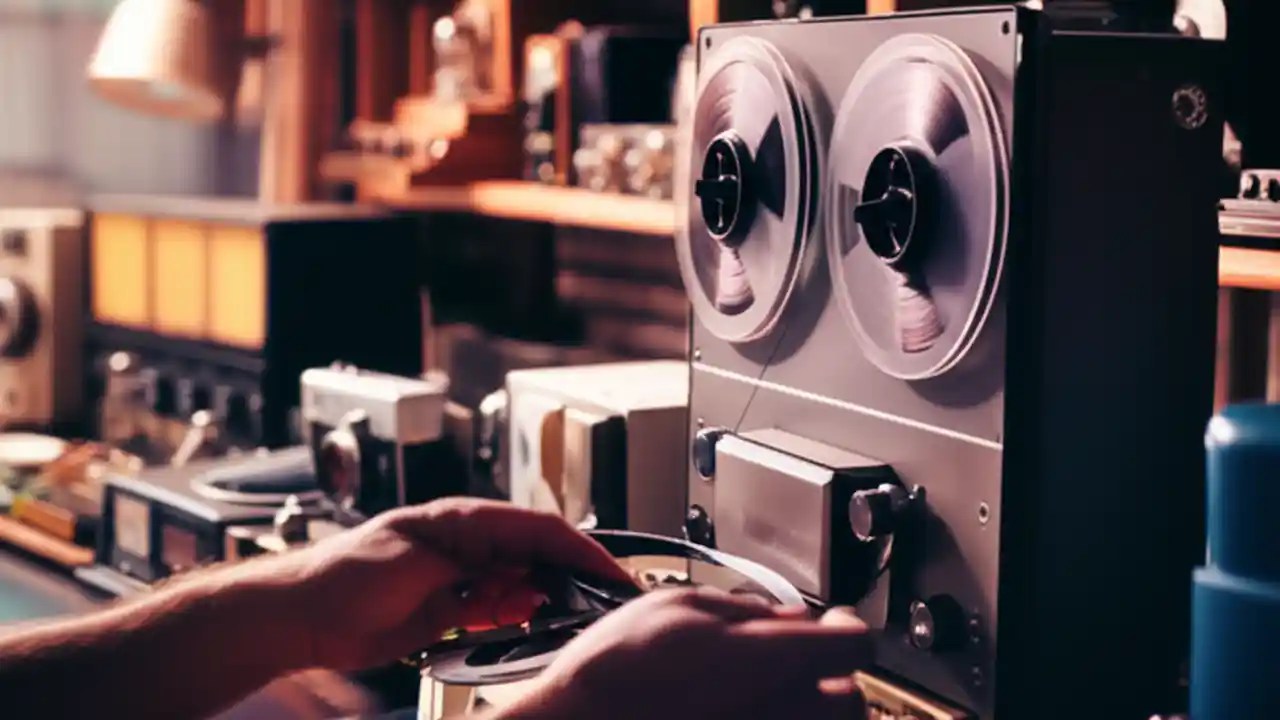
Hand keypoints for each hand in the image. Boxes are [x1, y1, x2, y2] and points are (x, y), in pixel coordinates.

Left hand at [277, 498, 631, 670]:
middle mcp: (466, 544)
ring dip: (547, 599)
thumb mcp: (413, 560)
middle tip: (604, 601)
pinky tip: (531, 626)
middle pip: (537, 555)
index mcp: (461, 520)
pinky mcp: (450, 609)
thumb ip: (471, 567)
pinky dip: (518, 618)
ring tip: (573, 618)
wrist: (300, 615)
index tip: (610, 572)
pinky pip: (499, 611)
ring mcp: (460, 577)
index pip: (537, 529)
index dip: (580, 549)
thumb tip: (521, 576)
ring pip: (522, 584)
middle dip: (572, 575)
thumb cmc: (341, 573)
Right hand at [497, 587, 872, 719]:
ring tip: (771, 697)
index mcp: (774, 659)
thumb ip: (744, 608)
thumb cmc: (616, 671)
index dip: (849, 627)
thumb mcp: (676, 605)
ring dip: (810, 711)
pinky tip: (742, 714)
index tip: (835, 624)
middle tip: (800, 665)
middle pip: (852, 700)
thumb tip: (787, 616)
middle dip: (833, 679)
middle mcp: (785, 712)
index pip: (858, 644)